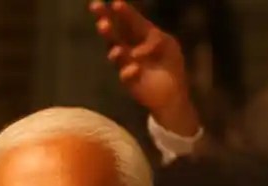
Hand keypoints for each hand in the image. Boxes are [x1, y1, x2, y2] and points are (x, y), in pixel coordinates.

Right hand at [89, 0, 199, 135]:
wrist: (172, 94)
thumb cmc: (170, 65)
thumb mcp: (169, 45)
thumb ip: (155, 40)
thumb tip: (137, 49)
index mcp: (141, 36)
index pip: (130, 21)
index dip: (123, 12)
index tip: (115, 3)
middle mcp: (130, 48)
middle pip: (114, 34)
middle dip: (105, 22)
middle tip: (95, 12)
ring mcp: (127, 63)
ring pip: (115, 53)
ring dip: (114, 50)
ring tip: (117, 50)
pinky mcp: (128, 80)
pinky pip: (125, 74)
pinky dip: (129, 71)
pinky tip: (136, 70)